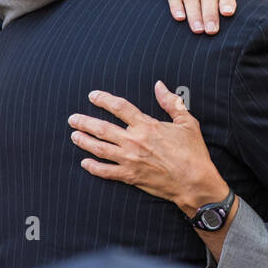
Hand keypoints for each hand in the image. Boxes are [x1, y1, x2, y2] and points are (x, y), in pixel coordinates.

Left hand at [70, 82, 226, 216]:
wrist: (194, 182)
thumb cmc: (193, 152)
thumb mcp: (187, 122)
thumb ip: (172, 102)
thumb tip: (159, 85)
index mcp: (147, 126)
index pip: (119, 107)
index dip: (103, 99)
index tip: (92, 96)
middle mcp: (134, 141)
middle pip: (102, 128)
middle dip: (84, 122)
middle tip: (73, 119)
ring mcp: (130, 160)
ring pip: (99, 149)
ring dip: (84, 141)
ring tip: (74, 136)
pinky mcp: (130, 177)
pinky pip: (106, 172)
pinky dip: (93, 167)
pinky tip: (85, 163)